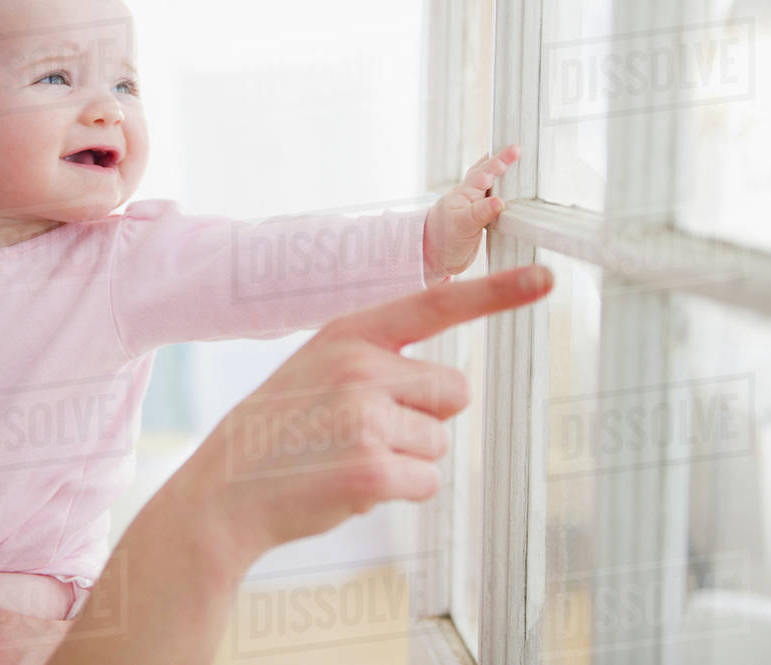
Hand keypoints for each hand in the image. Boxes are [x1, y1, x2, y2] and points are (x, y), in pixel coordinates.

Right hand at [179, 263, 553, 563]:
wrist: (223, 492)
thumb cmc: (278, 431)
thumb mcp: (315, 368)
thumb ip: (376, 359)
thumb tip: (451, 385)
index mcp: (349, 333)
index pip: (436, 303)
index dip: (497, 291)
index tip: (547, 278)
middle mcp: (360, 367)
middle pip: (454, 389)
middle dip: (424, 415)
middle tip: (364, 429)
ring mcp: (366, 417)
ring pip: (440, 440)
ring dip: (407, 457)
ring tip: (346, 457)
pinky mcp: (372, 469)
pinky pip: (428, 480)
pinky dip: (399, 490)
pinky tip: (349, 484)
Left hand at [423, 144, 520, 282]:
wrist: (436, 258)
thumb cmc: (442, 238)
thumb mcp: (462, 224)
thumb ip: (481, 212)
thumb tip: (499, 201)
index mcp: (464, 192)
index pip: (485, 171)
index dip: (500, 161)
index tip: (515, 151)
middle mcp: (471, 196)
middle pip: (487, 172)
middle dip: (501, 160)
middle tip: (517, 149)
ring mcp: (476, 206)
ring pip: (492, 185)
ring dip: (503, 176)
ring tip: (516, 166)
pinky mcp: (482, 219)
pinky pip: (496, 202)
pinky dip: (505, 196)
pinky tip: (513, 196)